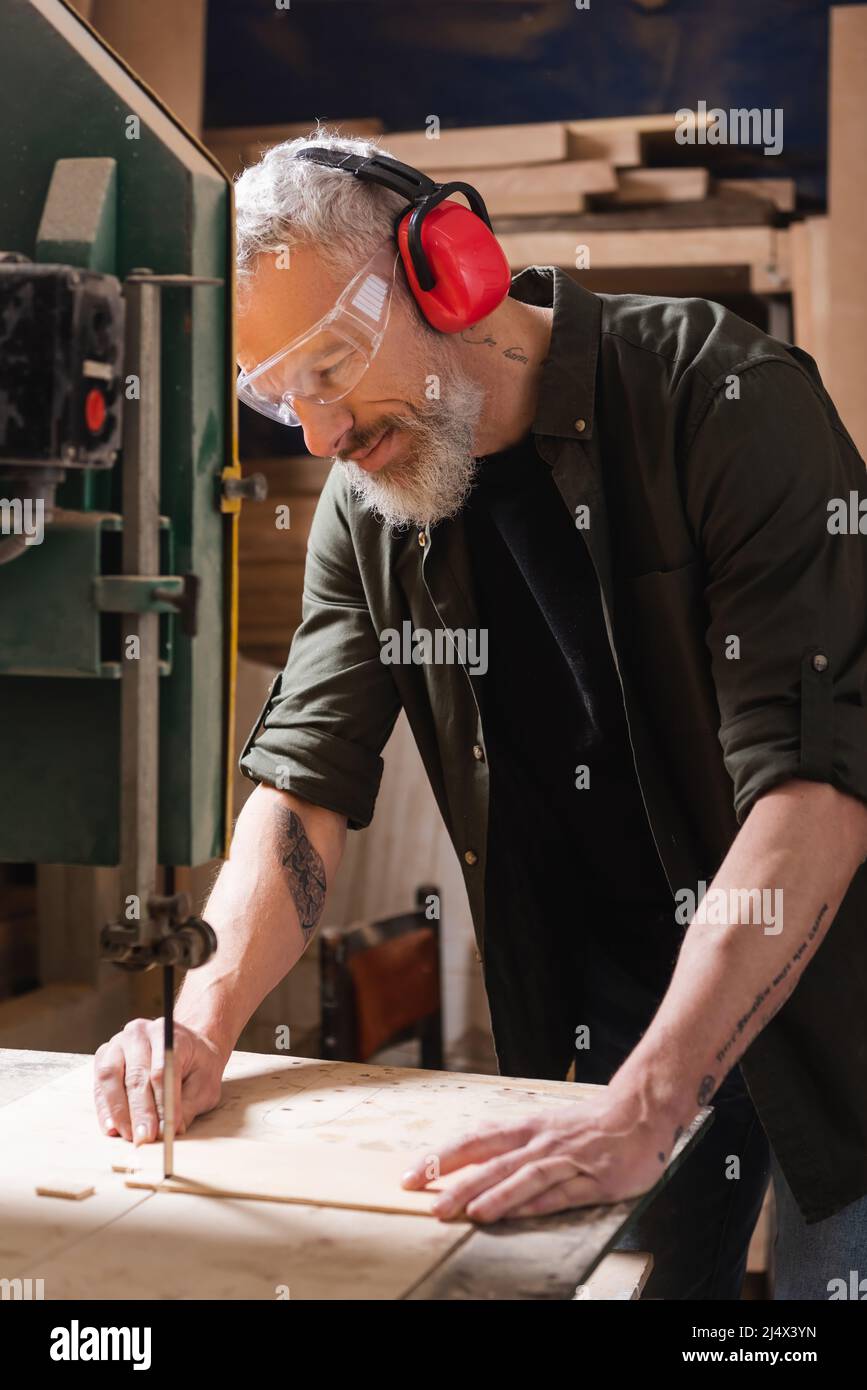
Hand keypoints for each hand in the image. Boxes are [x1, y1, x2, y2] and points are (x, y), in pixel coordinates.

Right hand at [93, 1018, 224, 1144]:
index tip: (165, 1130)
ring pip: (110, 1077)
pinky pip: (99, 1084)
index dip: (161, 1103)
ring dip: (118, 1111)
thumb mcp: (205, 1083)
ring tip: (128, 1136)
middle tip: (144, 1138)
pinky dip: (104, 1108)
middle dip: (140, 1112)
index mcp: (168, 1033)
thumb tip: (174, 1129)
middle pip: (135, 1075)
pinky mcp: (104, 1056)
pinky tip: (111, 1128)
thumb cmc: (195, 1064)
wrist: (184, 1046)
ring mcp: (118, 1043)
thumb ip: (189, 1105)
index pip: (161, 1070)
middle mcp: (139, 1033)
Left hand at [401, 1089, 677, 1222]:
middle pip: (493, 1161)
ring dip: (495, 1194)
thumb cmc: (591, 1123)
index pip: (477, 1140)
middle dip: (459, 1183)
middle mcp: (542, 1141)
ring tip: (468, 1212)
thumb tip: (474, 1167)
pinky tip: (514, 1214)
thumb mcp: (547, 1127)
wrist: (640, 1111)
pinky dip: (535, 1204)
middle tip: (428, 1202)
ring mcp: (567, 1160)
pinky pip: (559, 1193)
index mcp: (528, 1127)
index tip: (412, 1172)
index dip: (444, 1157)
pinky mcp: (593, 1180)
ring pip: (524, 1177)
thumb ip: (515, 1147)